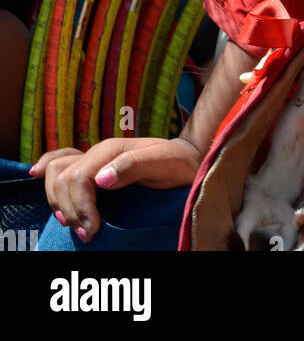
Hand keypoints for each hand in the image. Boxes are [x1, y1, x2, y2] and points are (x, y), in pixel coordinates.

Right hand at [31, 136, 201, 240]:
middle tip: (88, 235)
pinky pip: (60, 161)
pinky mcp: (92, 168)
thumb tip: (101, 179)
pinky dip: (47, 169)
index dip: (81, 207)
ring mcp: (93, 159)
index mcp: (112, 150)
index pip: (79, 177)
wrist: (185, 159)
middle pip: (63, 177)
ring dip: (59, 201)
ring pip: (56, 173)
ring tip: (75, 224)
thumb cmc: (176, 163)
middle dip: (71, 209)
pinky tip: (36, 174)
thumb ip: (133, 166)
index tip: (93, 231)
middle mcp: (98, 153)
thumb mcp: (162, 163)